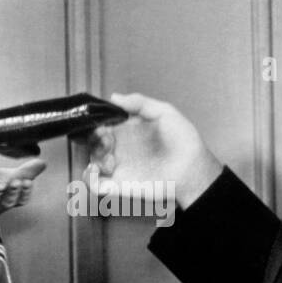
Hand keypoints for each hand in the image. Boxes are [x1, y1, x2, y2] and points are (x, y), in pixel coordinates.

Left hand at [0, 158, 45, 234]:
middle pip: (6, 202)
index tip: (28, 182)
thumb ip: (23, 173)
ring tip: (0, 184)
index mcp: (5, 201)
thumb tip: (43, 163)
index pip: (19, 200)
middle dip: (12, 192)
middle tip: (18, 181)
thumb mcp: (4, 179)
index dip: (24, 193)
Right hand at [87, 92, 222, 209]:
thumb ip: (139, 103)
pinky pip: (94, 184)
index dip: (95, 122)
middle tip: (104, 138)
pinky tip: (99, 170)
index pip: (102, 124)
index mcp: (127, 131)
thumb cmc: (183, 142)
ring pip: (91, 160)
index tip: (99, 122)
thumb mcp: (164, 113)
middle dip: (92, 138)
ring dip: (93, 156)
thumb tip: (114, 97)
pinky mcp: (118, 185)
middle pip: (92, 142)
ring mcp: (118, 167)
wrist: (192, 169)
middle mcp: (120, 148)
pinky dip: (89, 178)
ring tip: (109, 157)